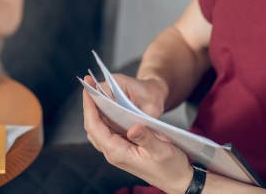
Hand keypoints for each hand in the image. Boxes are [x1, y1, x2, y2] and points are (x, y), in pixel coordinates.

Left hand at [82, 77, 192, 193]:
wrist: (178, 179)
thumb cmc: (172, 166)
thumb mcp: (162, 150)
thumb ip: (147, 138)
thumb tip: (133, 128)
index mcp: (119, 153)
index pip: (95, 128)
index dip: (89, 108)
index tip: (87, 90)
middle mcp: (114, 153)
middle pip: (93, 127)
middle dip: (89, 107)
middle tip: (90, 86)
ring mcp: (118, 152)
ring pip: (99, 129)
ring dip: (96, 112)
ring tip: (96, 93)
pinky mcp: (124, 149)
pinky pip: (107, 132)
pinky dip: (104, 118)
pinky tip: (109, 107)